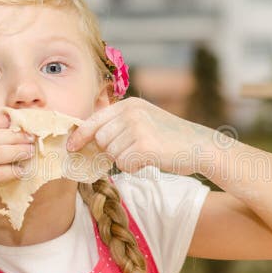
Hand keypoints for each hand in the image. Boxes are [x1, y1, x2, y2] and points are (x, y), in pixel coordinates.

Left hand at [66, 97, 211, 175]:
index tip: (71, 147)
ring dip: (126, 160)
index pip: (95, 119)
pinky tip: (151, 160)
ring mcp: (137, 128)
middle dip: (112, 151)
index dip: (80, 135)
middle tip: (133, 152)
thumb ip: (121, 125)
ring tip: (147, 154)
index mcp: (130, 104)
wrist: (200, 146)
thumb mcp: (145, 120)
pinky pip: (124, 164)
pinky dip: (135, 168)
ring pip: (112, 154)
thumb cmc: (172, 138)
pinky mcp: (144, 145)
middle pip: (101, 140)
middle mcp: (131, 112)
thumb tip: (91, 139)